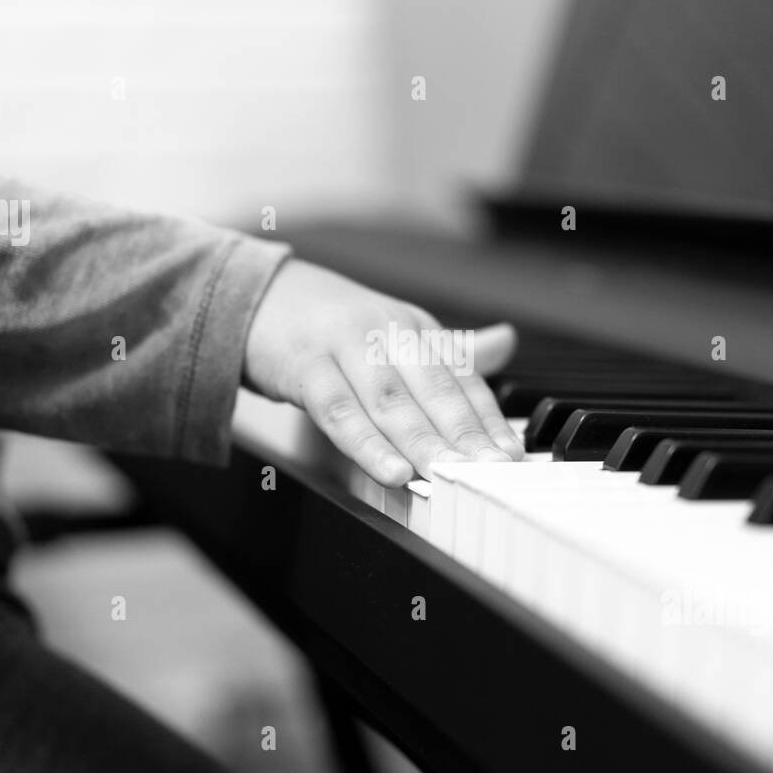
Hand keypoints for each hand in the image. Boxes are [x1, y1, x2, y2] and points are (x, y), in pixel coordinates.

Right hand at [243, 259, 523, 485]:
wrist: (261, 296)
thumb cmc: (334, 326)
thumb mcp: (396, 333)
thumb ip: (449, 350)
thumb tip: (507, 341)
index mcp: (416, 329)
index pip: (463, 379)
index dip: (489, 420)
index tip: (512, 457)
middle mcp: (388, 332)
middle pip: (435, 389)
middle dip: (465, 434)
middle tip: (490, 471)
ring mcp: (346, 347)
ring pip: (391, 401)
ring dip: (422, 441)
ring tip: (448, 476)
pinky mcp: (305, 366)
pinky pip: (339, 410)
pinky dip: (367, 443)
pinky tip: (391, 470)